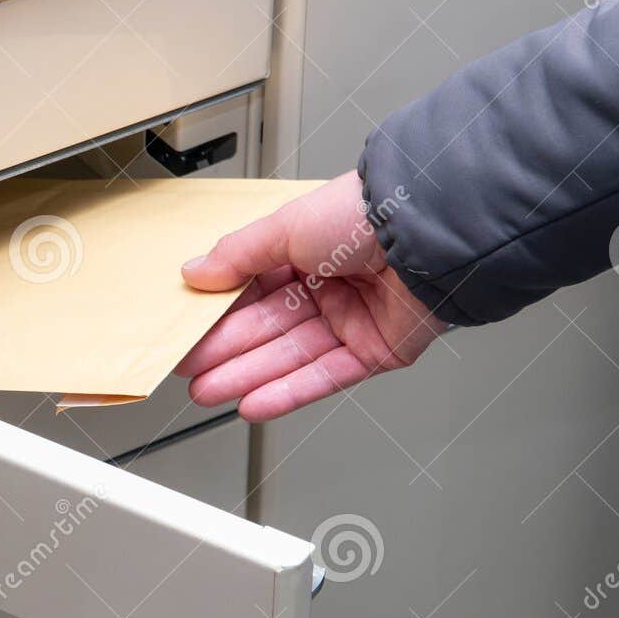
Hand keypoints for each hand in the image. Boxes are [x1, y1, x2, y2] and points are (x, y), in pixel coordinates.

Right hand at [175, 171, 445, 421]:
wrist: (429, 233)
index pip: (253, 291)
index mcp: (308, 250)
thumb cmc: (367, 214)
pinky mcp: (375, 352)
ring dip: (246, 376)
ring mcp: (353, 320)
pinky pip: (324, 377)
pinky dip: (287, 392)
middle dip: (226, 353)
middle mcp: (330, 285)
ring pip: (289, 356)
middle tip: (189, 370)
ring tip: (208, 392)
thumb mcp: (285, 227)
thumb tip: (195, 272)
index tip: (188, 333)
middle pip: (268, 328)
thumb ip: (236, 256)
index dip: (219, 314)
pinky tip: (252, 403)